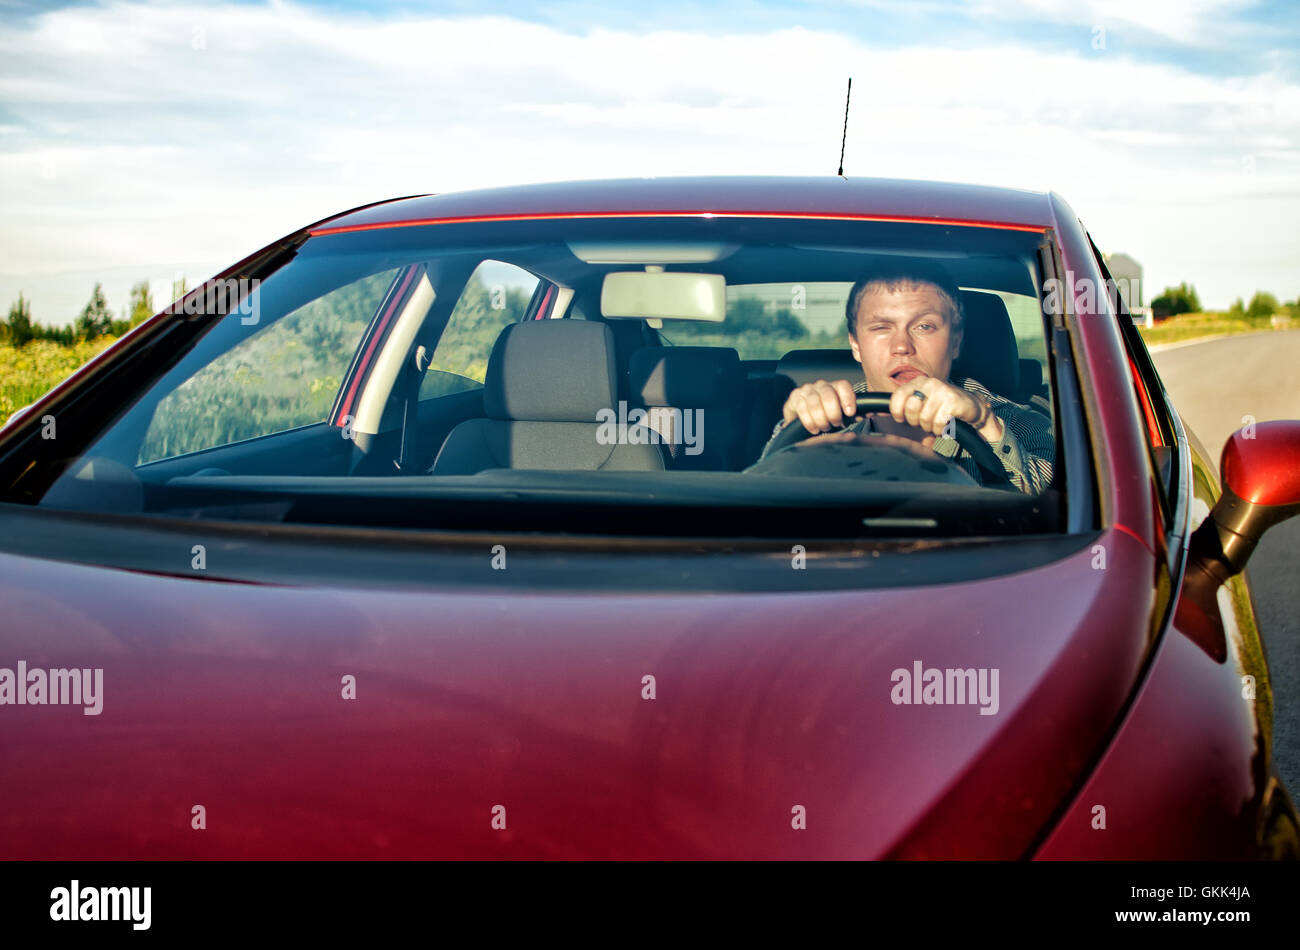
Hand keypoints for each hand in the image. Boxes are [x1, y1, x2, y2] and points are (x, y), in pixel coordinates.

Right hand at [781, 378, 857, 433]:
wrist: (804, 416)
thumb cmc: (827, 414)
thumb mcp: (844, 414)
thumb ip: (857, 413)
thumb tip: (872, 412)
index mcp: (836, 387)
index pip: (843, 386)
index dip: (848, 399)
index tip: (850, 413)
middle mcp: (822, 386)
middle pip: (828, 395)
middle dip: (833, 413)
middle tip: (835, 424)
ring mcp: (807, 390)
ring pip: (814, 403)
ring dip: (821, 419)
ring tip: (824, 427)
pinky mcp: (795, 398)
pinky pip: (802, 408)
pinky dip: (809, 422)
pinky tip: (814, 428)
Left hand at [888, 375, 1003, 443]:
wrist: (969, 408)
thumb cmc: (939, 409)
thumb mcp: (918, 406)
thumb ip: (901, 408)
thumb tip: (872, 417)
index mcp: (916, 382)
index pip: (896, 398)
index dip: (898, 413)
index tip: (903, 418)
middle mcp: (928, 383)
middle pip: (910, 409)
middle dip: (916, 421)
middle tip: (925, 420)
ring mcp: (941, 390)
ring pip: (924, 419)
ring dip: (931, 426)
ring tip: (938, 420)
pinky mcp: (953, 400)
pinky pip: (938, 423)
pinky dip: (941, 429)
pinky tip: (946, 423)